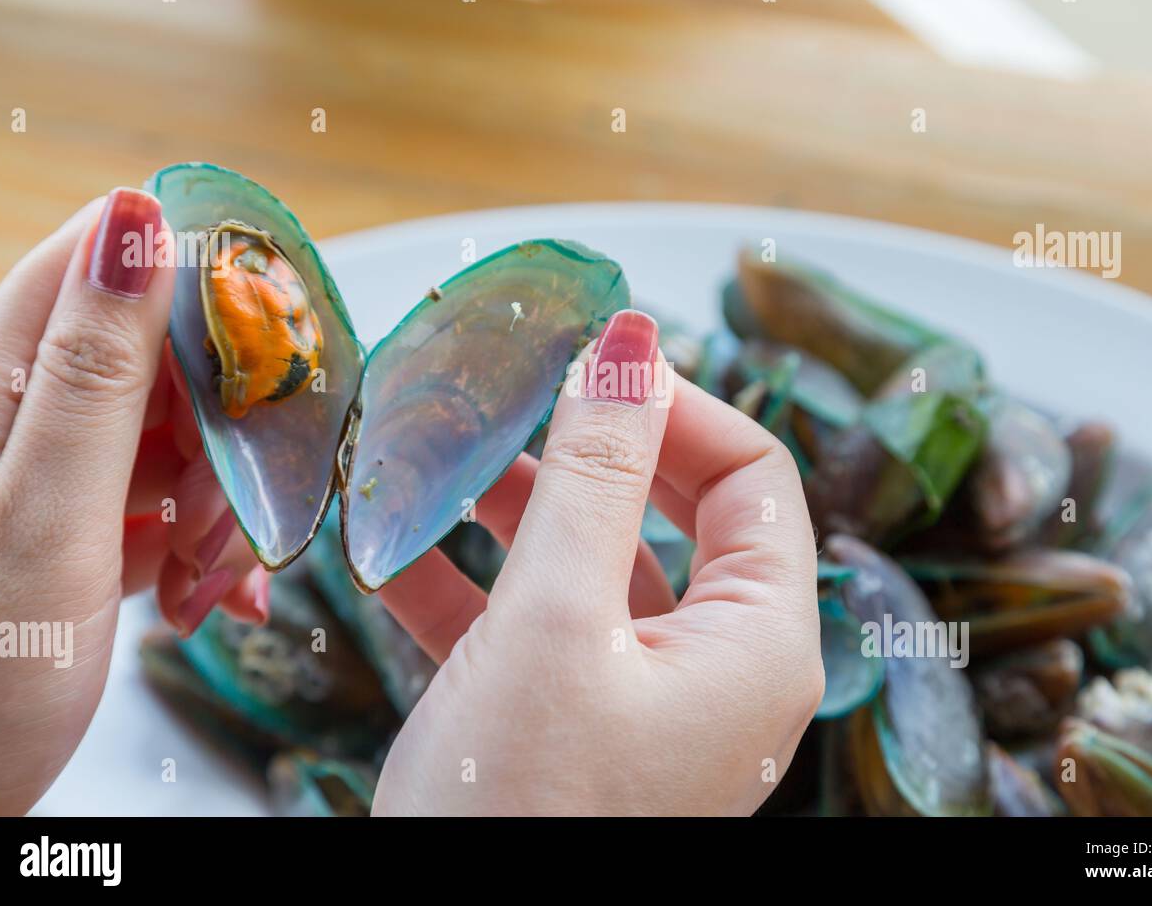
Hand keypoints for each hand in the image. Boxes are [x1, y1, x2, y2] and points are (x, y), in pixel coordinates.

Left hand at [0, 191, 261, 813]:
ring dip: (219, 496)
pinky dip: (204, 540)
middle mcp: (20, 410)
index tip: (273, 344)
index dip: (199, 284)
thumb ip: (97, 374)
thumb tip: (137, 220)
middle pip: (159, 352)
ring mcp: (55, 468)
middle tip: (223, 509)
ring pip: (178, 428)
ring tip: (207, 576)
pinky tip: (210, 593)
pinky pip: (169, 494)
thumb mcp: (46, 522)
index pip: (105, 264)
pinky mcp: (83, 519)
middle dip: (220, 424)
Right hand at [373, 310, 822, 814]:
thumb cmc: (523, 809)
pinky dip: (476, 588)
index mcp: (757, 641)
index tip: (587, 359)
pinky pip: (539, 632)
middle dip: (587, 452)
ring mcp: (646, 704)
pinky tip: (394, 555)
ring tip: (439, 462)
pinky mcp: (577, 730)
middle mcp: (718, 670)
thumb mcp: (555, 620)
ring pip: (595, 569)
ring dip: (518, 513)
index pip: (752, 475)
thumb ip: (594, 474)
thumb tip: (633, 343)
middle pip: (671, 514)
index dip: (675, 405)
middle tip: (509, 399)